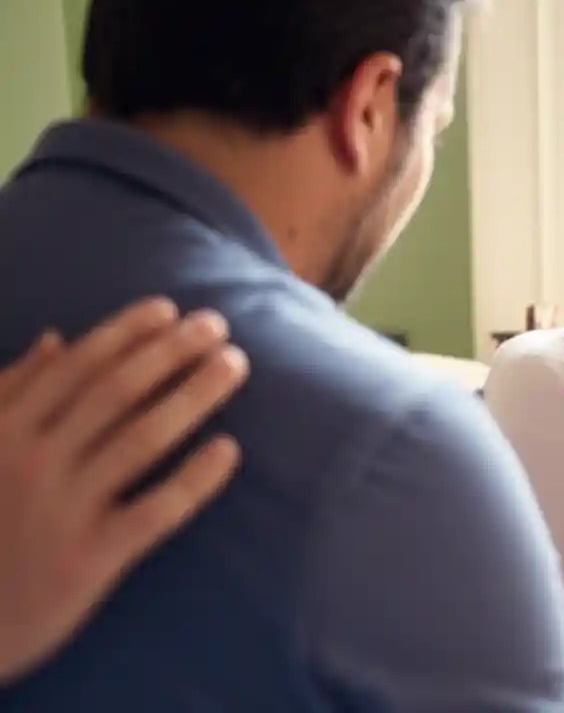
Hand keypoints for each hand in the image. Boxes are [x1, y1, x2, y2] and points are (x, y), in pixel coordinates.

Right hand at [0, 299, 248, 683]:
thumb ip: (10, 394)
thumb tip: (57, 338)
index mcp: (3, 430)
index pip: (77, 368)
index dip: (127, 333)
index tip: (171, 309)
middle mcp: (32, 462)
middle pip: (117, 392)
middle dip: (172, 352)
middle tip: (219, 326)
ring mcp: (63, 510)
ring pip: (143, 439)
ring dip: (194, 395)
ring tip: (234, 366)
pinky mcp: (89, 559)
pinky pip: (155, 511)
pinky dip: (195, 478)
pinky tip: (230, 450)